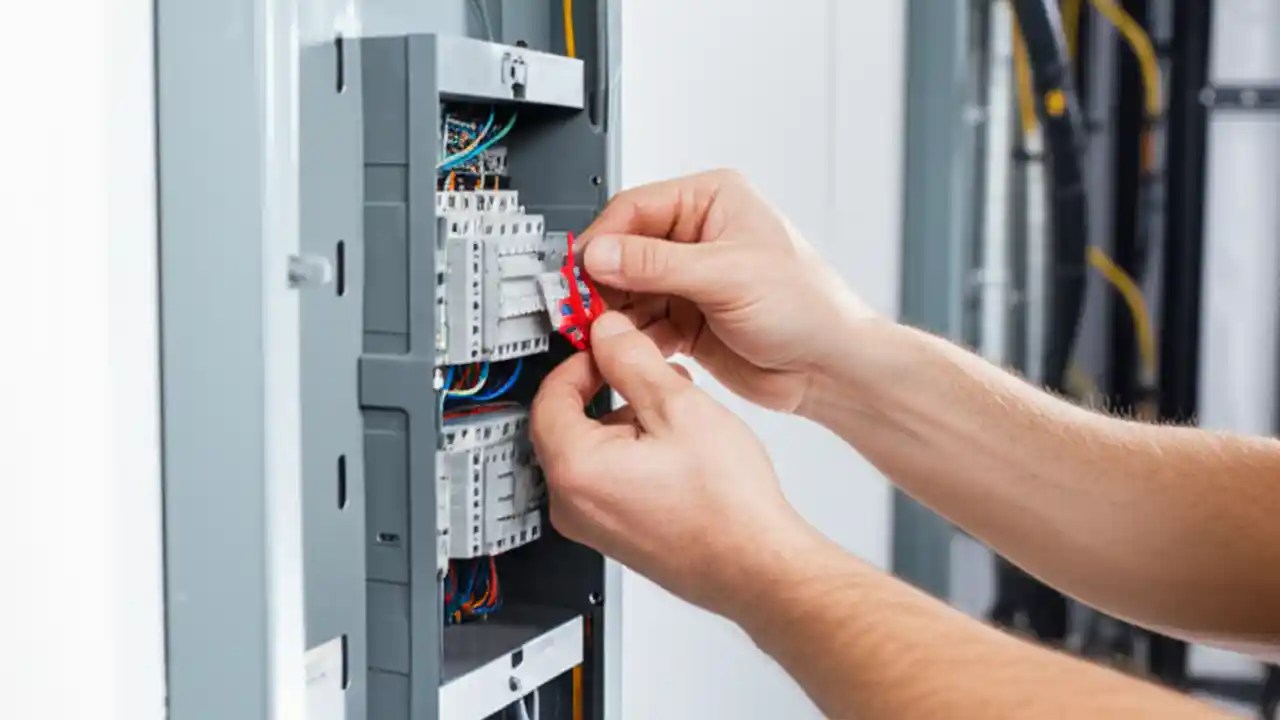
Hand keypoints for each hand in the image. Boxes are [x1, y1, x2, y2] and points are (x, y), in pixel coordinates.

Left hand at [531, 311, 811, 615]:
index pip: (551, 396)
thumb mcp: (679, 407)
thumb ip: (633, 360)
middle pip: (566, 425)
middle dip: (604, 389)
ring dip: (622, 420)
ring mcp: (593, 526)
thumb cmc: (726, 505)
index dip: (582, 361)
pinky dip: (631, 453)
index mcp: (576, 469)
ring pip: (590, 452)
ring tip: (673, 409)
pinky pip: (607, 481)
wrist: (757, 567)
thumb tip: (608, 335)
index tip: (607, 347)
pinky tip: (675, 445)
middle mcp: (573, 504)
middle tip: (643, 371)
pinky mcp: (616, 537)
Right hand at [580, 169, 874, 412]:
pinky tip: (636, 348)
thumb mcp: (727, 276)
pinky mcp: (687, 319)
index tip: (581, 271)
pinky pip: (643, 323)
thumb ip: (657, 265)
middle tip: (586, 308)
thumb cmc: (808, 307)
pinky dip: (634, 337)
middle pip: (624, 250)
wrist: (830, 367)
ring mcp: (691, 279)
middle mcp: (698, 236)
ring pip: (629, 291)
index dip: (603, 240)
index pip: (635, 209)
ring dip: (617, 314)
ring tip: (609, 333)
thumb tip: (601, 254)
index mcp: (712, 201)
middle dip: (605, 282)